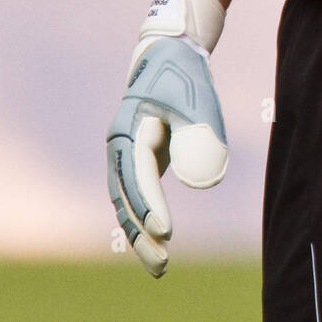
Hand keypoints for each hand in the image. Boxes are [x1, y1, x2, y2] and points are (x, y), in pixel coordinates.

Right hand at [106, 0, 227, 276]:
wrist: (170, 54)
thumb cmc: (187, 76)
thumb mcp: (200, 100)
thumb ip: (201, 135)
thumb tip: (199, 183)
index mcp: (130, 128)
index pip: (137, 174)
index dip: (150, 203)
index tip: (165, 230)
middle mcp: (120, 145)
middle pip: (124, 197)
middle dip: (140, 231)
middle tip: (163, 262)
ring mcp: (127, 154)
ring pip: (126, 203)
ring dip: (140, 234)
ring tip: (161, 268)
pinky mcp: (139, 161)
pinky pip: (137, 197)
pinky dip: (145, 221)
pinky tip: (158, 245)